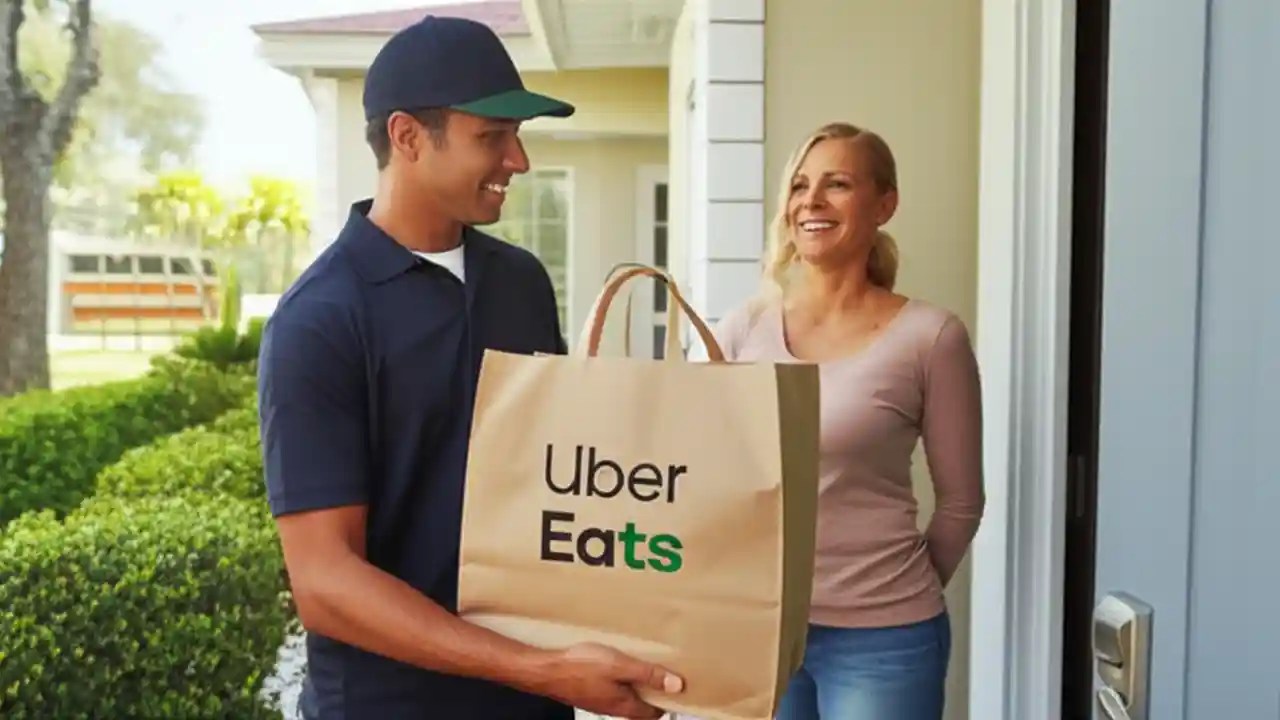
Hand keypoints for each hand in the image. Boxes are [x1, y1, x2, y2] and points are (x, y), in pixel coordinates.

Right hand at [533, 642, 683, 718]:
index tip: (675, 687)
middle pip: (639, 706)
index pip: (654, 713)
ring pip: (624, 697)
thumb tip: (675, 685)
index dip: (666, 701)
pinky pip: (609, 690)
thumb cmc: (579, 667)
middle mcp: (612, 707)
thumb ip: (649, 675)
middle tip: (660, 674)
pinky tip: (613, 665)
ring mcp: (598, 701)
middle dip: (651, 692)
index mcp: (625, 705)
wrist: (545, 670)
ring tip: (639, 665)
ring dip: (634, 685)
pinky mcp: (586, 692)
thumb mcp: (621, 666)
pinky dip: (617, 680)